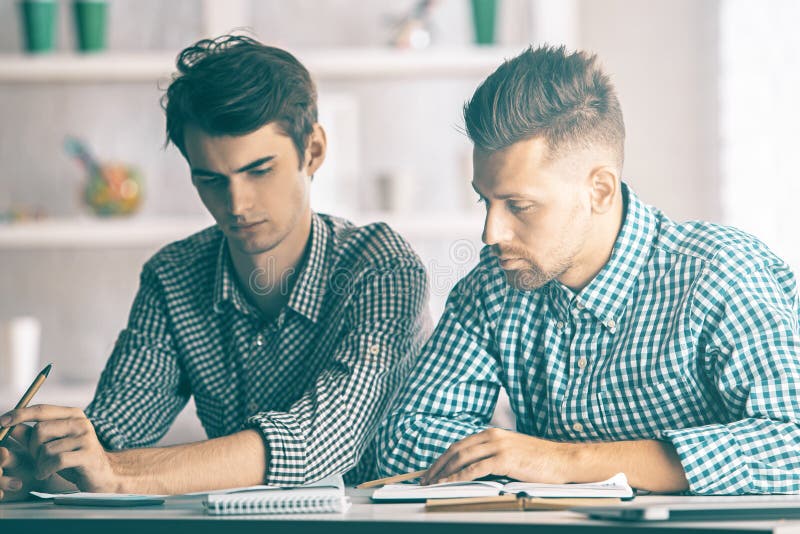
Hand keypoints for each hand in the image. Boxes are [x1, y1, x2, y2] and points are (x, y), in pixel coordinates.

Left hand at [0, 405, 119, 493]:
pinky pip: (56, 460)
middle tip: (37, 458)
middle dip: (32, 448)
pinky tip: (47, 473)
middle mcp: (81, 422)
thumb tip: (10, 425)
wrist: (102, 475)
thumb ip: (31, 435)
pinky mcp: (88, 454)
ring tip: (45, 468)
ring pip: (46, 449)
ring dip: (39, 463)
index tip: (2, 421)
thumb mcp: (52, 444)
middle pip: (40, 431)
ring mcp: (86, 438)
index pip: (42, 410)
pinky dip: (46, 470)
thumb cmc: (73, 458)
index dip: (20, 415)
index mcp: (73, 414)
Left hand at [421, 428, 575, 484]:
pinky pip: (476, 468)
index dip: (443, 458)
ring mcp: (498, 446)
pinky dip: (459, 476)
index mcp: (492, 433)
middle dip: (438, 465)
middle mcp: (492, 436)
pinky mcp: (505, 459)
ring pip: (462, 458)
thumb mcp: (512, 451)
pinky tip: (450, 483)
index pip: (460, 445)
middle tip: (425, 479)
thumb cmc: (540, 460)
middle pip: (456, 450)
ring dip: (444, 472)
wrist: (563, 460)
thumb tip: (474, 468)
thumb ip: (493, 454)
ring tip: (433, 484)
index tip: (432, 470)